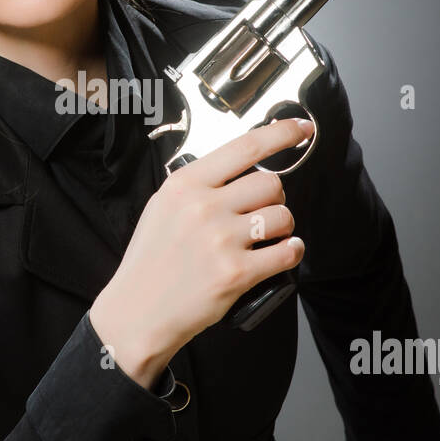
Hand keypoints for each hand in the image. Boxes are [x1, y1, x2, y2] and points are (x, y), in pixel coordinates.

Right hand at [89, 116, 313, 384]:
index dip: (282, 133)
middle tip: (261, 213)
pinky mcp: (237, 273)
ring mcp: (221, 240)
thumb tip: (241, 171)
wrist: (138, 312)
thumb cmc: (151, 262)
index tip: (302, 128)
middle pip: (271, 183)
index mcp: (185, 185)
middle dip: (275, 197)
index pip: (246, 146)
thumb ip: (198, 186)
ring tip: (265, 239)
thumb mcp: (162, 208)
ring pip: (283, 216)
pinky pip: (288, 251)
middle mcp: (204, 207)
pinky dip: (291, 252)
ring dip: (282, 228)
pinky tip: (282, 253)